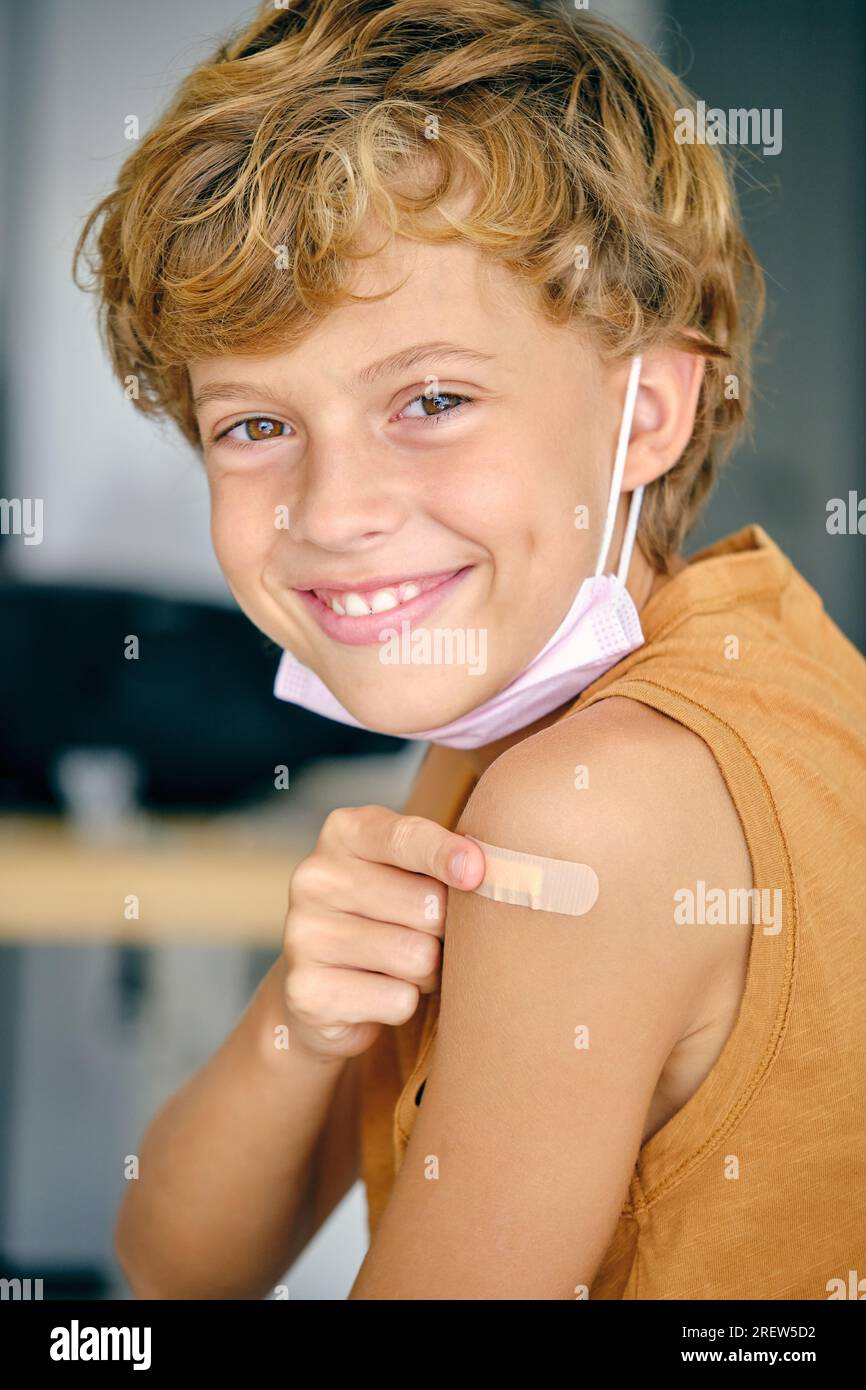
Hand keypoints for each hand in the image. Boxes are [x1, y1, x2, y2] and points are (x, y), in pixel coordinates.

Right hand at [280, 805, 484, 1059]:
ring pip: (417, 957)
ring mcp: (304, 935)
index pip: (405, 837)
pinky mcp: (308, 992)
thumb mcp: (410, 870)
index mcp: (344, 833)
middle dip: (444, 930)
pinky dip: (403, 1004)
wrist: (324, 983)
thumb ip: (442, 861)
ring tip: (400, 966)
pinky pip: (398, 1000)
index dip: (445, 854)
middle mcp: (315, 878)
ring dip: (427, 972)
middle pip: (427, 905)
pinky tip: (376, 993)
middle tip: (424, 935)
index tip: (476, 872)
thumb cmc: (388, 914)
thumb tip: (477, 872)